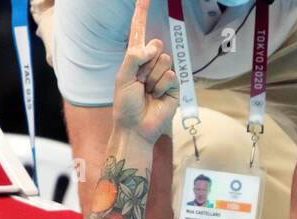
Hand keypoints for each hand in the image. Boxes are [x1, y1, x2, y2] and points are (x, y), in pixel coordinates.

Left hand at [112, 0, 178, 143]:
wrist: (136, 128)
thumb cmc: (125, 105)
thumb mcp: (123, 78)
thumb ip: (134, 58)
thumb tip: (153, 46)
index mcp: (134, 59)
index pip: (139, 31)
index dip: (142, 13)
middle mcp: (149, 63)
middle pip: (156, 45)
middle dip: (146, 64)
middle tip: (139, 83)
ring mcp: (162, 73)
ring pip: (164, 60)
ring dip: (152, 78)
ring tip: (146, 92)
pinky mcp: (173, 84)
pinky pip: (171, 74)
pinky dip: (161, 86)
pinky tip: (156, 97)